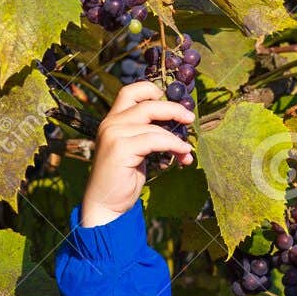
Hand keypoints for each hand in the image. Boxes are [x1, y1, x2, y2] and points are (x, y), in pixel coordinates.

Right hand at [81, 80, 195, 227]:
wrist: (106, 205)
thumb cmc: (124, 179)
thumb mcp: (136, 150)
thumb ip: (147, 133)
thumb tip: (178, 123)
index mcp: (112, 120)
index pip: (131, 91)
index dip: (152, 90)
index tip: (171, 100)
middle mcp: (110, 123)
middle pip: (147, 104)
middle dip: (173, 109)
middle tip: (190, 118)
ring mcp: (113, 134)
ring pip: (154, 125)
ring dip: (176, 137)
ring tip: (186, 150)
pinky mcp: (120, 148)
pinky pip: (155, 140)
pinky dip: (173, 145)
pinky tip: (183, 154)